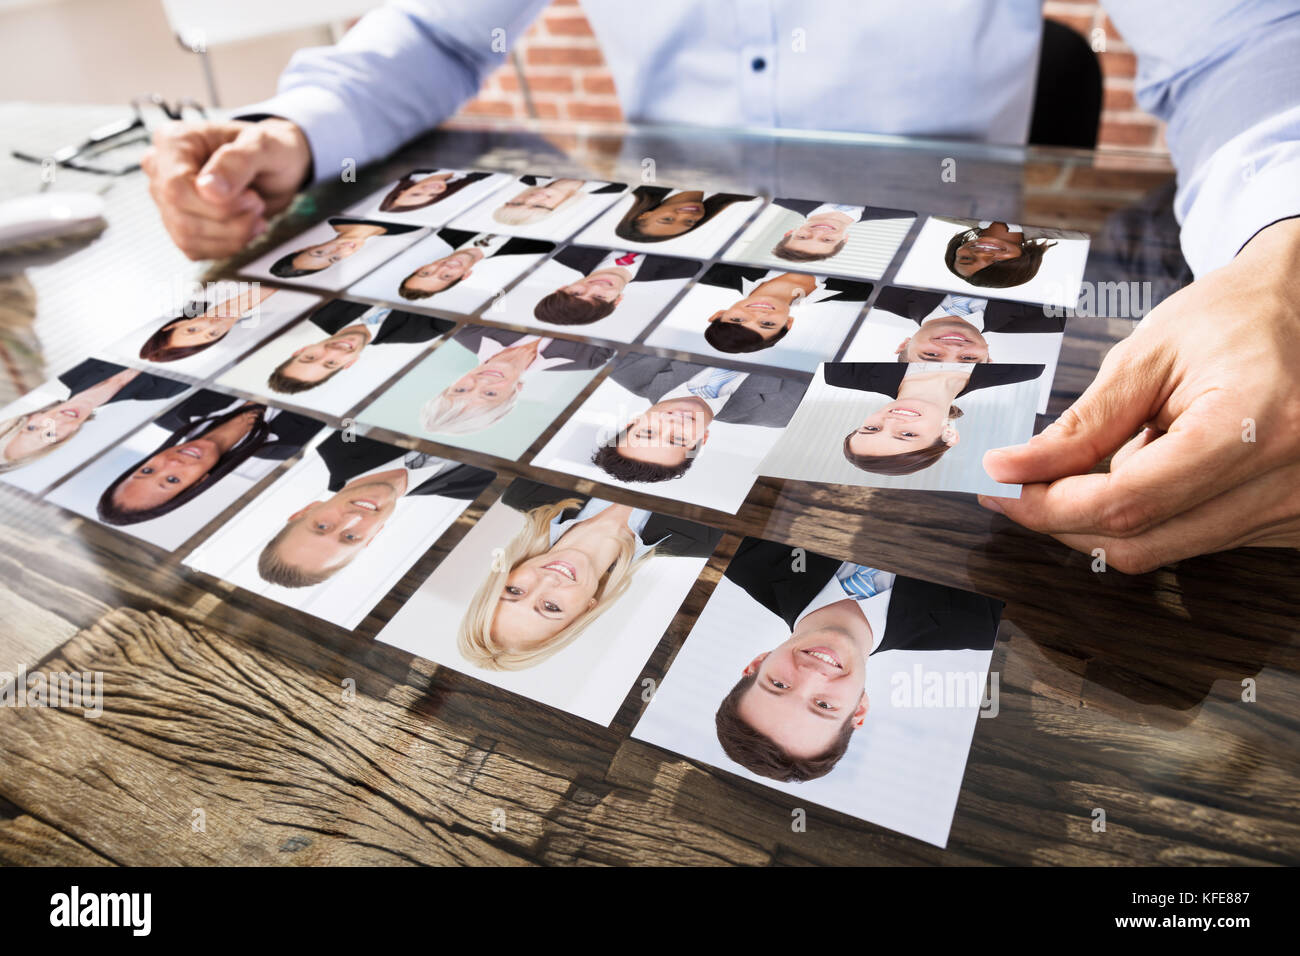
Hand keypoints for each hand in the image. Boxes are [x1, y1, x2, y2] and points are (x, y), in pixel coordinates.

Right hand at [141, 118, 311, 259]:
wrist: (277, 168)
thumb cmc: (269, 150)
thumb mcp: (264, 145)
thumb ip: (237, 161)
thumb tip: (207, 189)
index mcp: (173, 141)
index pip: (175, 187)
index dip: (215, 205)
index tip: (251, 197)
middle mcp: (161, 169)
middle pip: (180, 216)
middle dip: (229, 220)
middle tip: (258, 204)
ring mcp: (166, 200)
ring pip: (186, 237)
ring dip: (232, 235)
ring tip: (255, 214)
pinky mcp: (179, 225)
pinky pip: (194, 249)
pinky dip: (227, 246)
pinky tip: (245, 228)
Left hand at [979, 217, 1299, 572]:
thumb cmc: (1234, 317)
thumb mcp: (1147, 355)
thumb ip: (1083, 424)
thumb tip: (1013, 469)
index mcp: (1254, 425)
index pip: (1129, 500)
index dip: (1050, 502)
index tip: (1001, 484)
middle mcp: (1284, 480)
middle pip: (1140, 539)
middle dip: (1061, 517)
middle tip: (1015, 482)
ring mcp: (1290, 509)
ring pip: (1161, 549)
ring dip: (1100, 517)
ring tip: (1081, 464)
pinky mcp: (1284, 521)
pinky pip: (1189, 539)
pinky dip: (1143, 515)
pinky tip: (1138, 468)